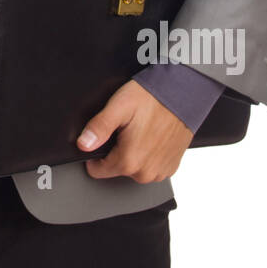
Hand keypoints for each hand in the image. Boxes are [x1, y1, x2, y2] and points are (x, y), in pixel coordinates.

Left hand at [76, 80, 192, 182]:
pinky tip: (153, 137)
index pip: (97, 171)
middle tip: (127, 130)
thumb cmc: (153, 98)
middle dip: (117, 151)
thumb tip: (83, 144)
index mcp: (129, 161)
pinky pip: (150, 167)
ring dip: (134, 154)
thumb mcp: (119, 107)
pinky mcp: (170, 168)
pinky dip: (149, 155)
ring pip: (134, 169)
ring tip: (142, 131)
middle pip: (116, 169)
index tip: (106, 137)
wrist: (183, 94)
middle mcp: (145, 172)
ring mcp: (160, 172)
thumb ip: (99, 128)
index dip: (96, 153)